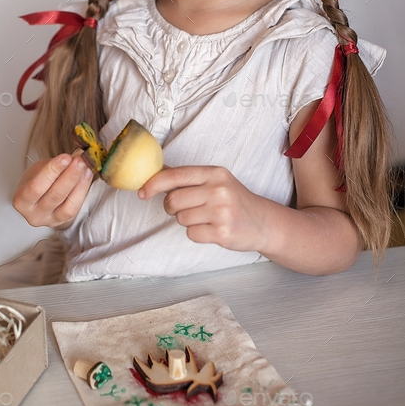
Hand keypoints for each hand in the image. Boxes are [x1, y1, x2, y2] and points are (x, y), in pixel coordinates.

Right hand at [12, 152, 93, 228]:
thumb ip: (54, 165)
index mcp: (21, 200)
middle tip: (81, 161)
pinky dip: (83, 191)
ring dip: (79, 184)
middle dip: (70, 176)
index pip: (36, 187)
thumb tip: (75, 156)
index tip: (66, 158)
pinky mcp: (64, 222)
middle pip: (54, 196)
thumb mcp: (39, 170)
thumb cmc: (37, 181)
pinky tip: (87, 177)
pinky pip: (75, 208)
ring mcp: (50, 221)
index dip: (52, 171)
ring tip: (86, 168)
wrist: (40, 196)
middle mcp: (34, 215)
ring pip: (67, 205)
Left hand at [139, 165, 267, 252]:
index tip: (142, 191)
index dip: (154, 183)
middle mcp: (219, 190)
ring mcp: (222, 212)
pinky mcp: (222, 232)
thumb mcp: (216, 181)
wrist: (263, 222)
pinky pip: (191, 234)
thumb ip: (188, 177)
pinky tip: (211, 228)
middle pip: (173, 200)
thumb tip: (155, 171)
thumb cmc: (233, 200)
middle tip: (182, 208)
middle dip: (171, 207)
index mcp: (214, 173)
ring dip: (186, 221)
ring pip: (181, 218)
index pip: (176, 175)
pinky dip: (196, 233)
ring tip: (204, 217)